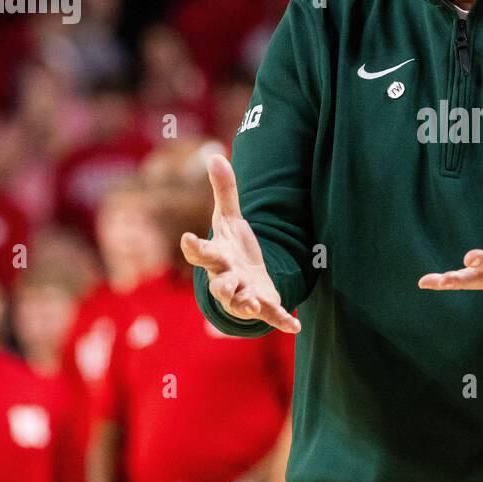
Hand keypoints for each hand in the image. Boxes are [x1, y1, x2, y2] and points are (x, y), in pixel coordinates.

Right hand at [181, 153, 299, 332]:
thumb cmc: (232, 249)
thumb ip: (224, 190)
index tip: (187, 239)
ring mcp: (243, 295)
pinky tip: (295, 326)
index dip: (193, 247)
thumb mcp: (229, 219)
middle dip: (221, 284)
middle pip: (218, 283)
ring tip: (251, 303)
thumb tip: (215, 155)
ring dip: (244, 303)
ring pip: (239, 302)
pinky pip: (270, 316)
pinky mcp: (262, 306)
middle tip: (223, 283)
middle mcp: (226, 278)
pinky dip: (281, 321)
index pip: (200, 252)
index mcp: (217, 256)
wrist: (245, 279)